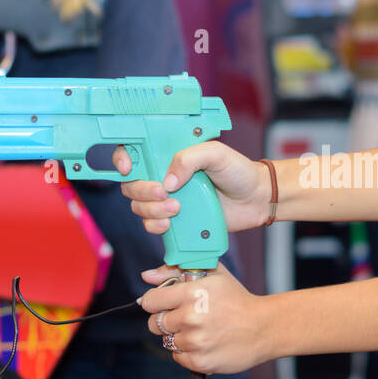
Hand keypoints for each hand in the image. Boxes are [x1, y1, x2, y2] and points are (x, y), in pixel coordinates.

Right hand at [114, 140, 271, 234]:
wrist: (255, 199)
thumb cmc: (238, 171)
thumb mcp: (216, 154)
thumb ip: (190, 159)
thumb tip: (167, 181)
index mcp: (169, 155)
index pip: (134, 152)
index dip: (122, 159)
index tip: (128, 168)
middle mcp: (163, 176)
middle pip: (131, 184)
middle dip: (142, 191)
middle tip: (165, 193)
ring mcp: (168, 199)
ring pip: (139, 206)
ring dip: (151, 210)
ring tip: (176, 209)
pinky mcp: (175, 220)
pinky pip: (152, 225)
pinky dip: (155, 226)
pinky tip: (170, 224)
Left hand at [138, 262, 270, 374]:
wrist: (263, 328)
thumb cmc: (237, 300)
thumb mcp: (212, 275)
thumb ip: (175, 271)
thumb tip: (147, 276)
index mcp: (192, 292)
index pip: (150, 301)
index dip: (157, 302)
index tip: (165, 304)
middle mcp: (191, 317)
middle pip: (155, 323)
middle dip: (167, 320)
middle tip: (187, 317)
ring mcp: (195, 341)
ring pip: (167, 341)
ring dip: (179, 336)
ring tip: (201, 330)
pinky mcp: (199, 362)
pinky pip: (178, 357)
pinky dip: (188, 352)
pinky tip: (205, 343)